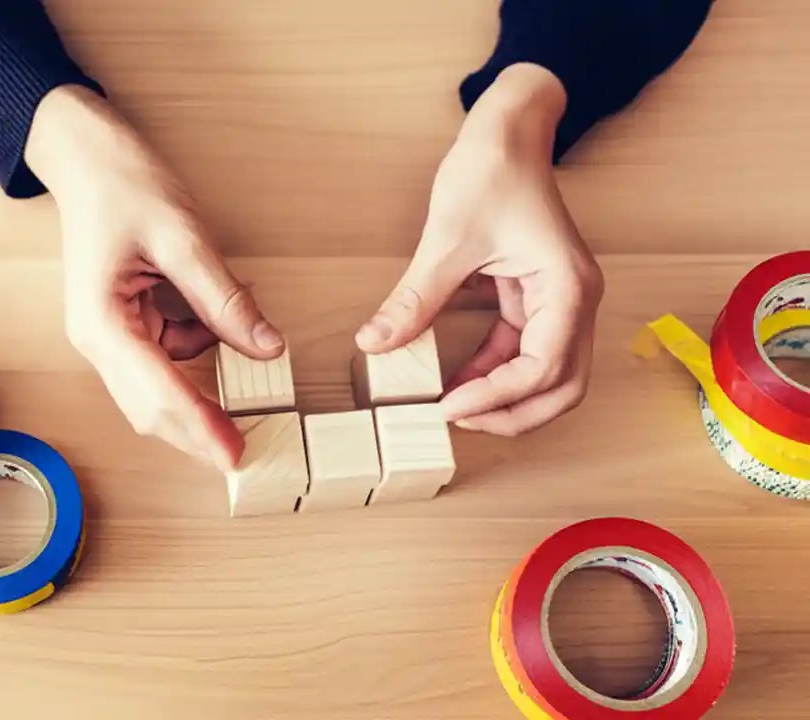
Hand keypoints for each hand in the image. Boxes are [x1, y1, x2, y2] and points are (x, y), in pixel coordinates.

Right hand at [27, 86, 285, 468]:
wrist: (85, 157)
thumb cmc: (122, 186)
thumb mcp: (182, 237)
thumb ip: (224, 299)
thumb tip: (267, 346)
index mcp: (101, 322)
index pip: (155, 391)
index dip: (197, 427)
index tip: (231, 454)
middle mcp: (97, 340)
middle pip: (148, 407)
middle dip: (195, 432)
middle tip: (242, 454)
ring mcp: (106, 335)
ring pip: (154, 388)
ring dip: (196, 398)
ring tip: (241, 404)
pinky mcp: (121, 325)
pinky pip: (162, 358)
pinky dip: (194, 355)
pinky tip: (216, 330)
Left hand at [356, 64, 603, 435]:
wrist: (508, 130)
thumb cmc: (492, 170)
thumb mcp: (447, 240)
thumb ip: (415, 299)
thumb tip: (375, 343)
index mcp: (568, 289)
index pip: (542, 368)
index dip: (495, 397)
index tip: (447, 408)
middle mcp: (575, 301)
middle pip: (562, 386)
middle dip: (512, 413)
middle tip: (456, 423)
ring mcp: (561, 300)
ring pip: (547, 375)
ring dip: (505, 398)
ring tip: (452, 408)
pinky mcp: (538, 296)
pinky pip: (524, 350)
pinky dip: (494, 372)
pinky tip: (456, 381)